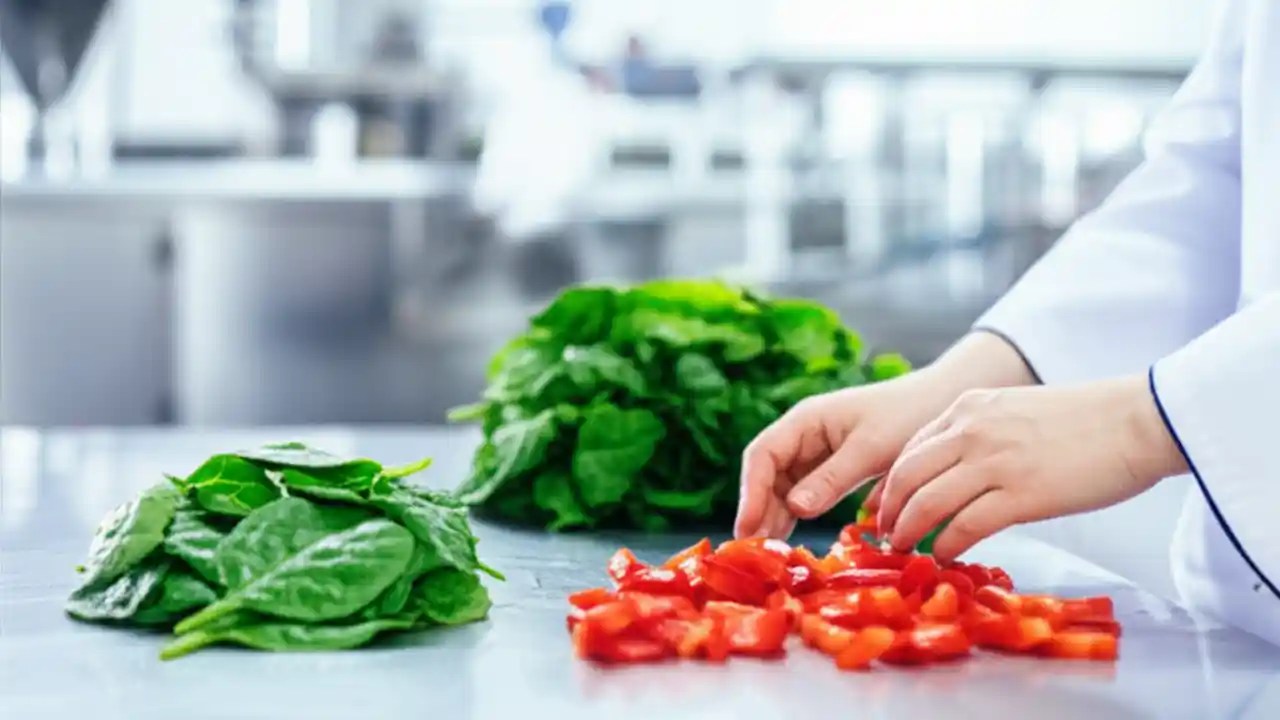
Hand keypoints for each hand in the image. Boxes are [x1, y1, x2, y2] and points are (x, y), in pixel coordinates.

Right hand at [734, 332, 1036, 539]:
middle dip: (758, 512)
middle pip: (767, 475)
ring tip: (770, 556)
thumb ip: (832, 478)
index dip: (751, 492)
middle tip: (754, 554)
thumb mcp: (870, 448)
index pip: (762, 455)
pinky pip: (805, 495)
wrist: (941, 403)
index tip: (749, 529)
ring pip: (782, 488)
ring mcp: (816, 453)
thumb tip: (795, 508)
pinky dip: (797, 517)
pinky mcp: (832, 470)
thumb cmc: (907, 416)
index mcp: (805, 420)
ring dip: (774, 519)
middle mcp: (803, 436)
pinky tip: (793, 542)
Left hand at [869, 374, 1187, 561]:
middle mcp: (972, 430)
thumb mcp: (1014, 410)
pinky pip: (965, 526)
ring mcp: (994, 462)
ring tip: (904, 550)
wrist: (1137, 420)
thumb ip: (980, 432)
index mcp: (968, 407)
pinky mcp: (1021, 494)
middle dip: (888, 511)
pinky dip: (945, 545)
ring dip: (907, 532)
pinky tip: (943, 556)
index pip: (910, 448)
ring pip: (926, 502)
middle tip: (884, 535)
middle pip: (906, 476)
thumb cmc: (1085, 420)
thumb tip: (956, 469)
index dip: (890, 484)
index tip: (884, 507)